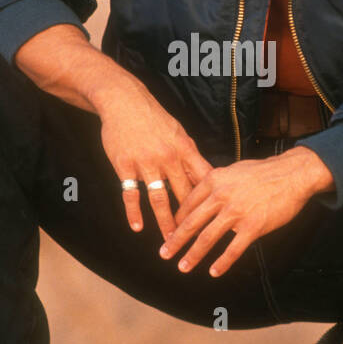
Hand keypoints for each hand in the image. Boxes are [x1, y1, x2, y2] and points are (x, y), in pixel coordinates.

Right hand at [97, 79, 213, 239]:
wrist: (124, 101)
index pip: (203, 180)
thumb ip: (190, 157)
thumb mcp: (178, 133)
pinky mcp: (125, 165)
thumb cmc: (154, 118)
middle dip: (190, 220)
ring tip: (170, 242)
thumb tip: (208, 177)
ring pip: (159, 199)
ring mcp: (146, 162)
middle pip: (183, 194)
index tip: (218, 219)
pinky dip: (134, 212)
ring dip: (165, 223)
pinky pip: (130, 193)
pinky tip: (137, 227)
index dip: (211, 200)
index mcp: (185, 149)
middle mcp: (168, 157)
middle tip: (195, 241)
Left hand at [158, 146, 333, 277]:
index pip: (188, 204)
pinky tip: (214, 272)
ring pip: (207, 238)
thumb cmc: (264, 171)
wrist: (292, 174)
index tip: (170, 232)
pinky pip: (233, 249)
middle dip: (175, 241)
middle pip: (191, 223)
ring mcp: (236, 213)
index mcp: (214, 181)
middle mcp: (221, 197)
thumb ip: (216, 182)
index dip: (176, 221)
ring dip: (193, 255)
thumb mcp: (233, 169)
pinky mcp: (252, 227)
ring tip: (183, 267)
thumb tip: (202, 193)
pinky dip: (222, 262)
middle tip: (164, 254)